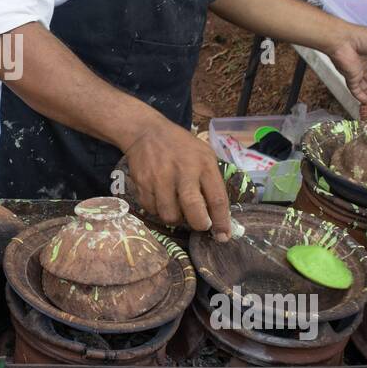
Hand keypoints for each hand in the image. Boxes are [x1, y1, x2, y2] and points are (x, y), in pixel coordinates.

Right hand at [123, 116, 230, 237]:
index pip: (217, 199)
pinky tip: (162, 201)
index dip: (221, 222)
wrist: (146, 132)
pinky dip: (159, 211)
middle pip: (193, 209)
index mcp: (203, 164)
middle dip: (199, 224)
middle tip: (201, 226)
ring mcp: (160, 177)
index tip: (223, 235)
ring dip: (177, 219)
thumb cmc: (181, 146)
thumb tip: (218, 214)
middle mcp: (183, 171)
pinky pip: (152, 210)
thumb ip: (212, 181)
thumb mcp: (204, 155)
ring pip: (170, 215)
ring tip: (179, 209)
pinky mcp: (142, 183)